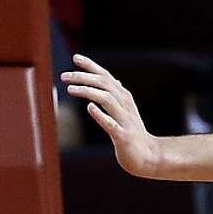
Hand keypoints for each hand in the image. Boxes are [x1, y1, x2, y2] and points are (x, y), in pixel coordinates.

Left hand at [63, 55, 159, 177]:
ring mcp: (125, 120)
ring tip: (70, 89)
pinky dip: (100, 115)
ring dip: (88, 91)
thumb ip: (118, 96)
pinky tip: (89, 108)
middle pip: (104, 84)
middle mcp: (125, 104)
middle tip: (64, 76)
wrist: (148, 156)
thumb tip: (115, 81)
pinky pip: (111, 124)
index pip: (106, 76)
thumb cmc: (132, 132)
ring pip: (107, 99)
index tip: (75, 57)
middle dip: (83, 77)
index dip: (91, 65)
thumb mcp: (126, 111)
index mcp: (123, 96)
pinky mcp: (124, 136)